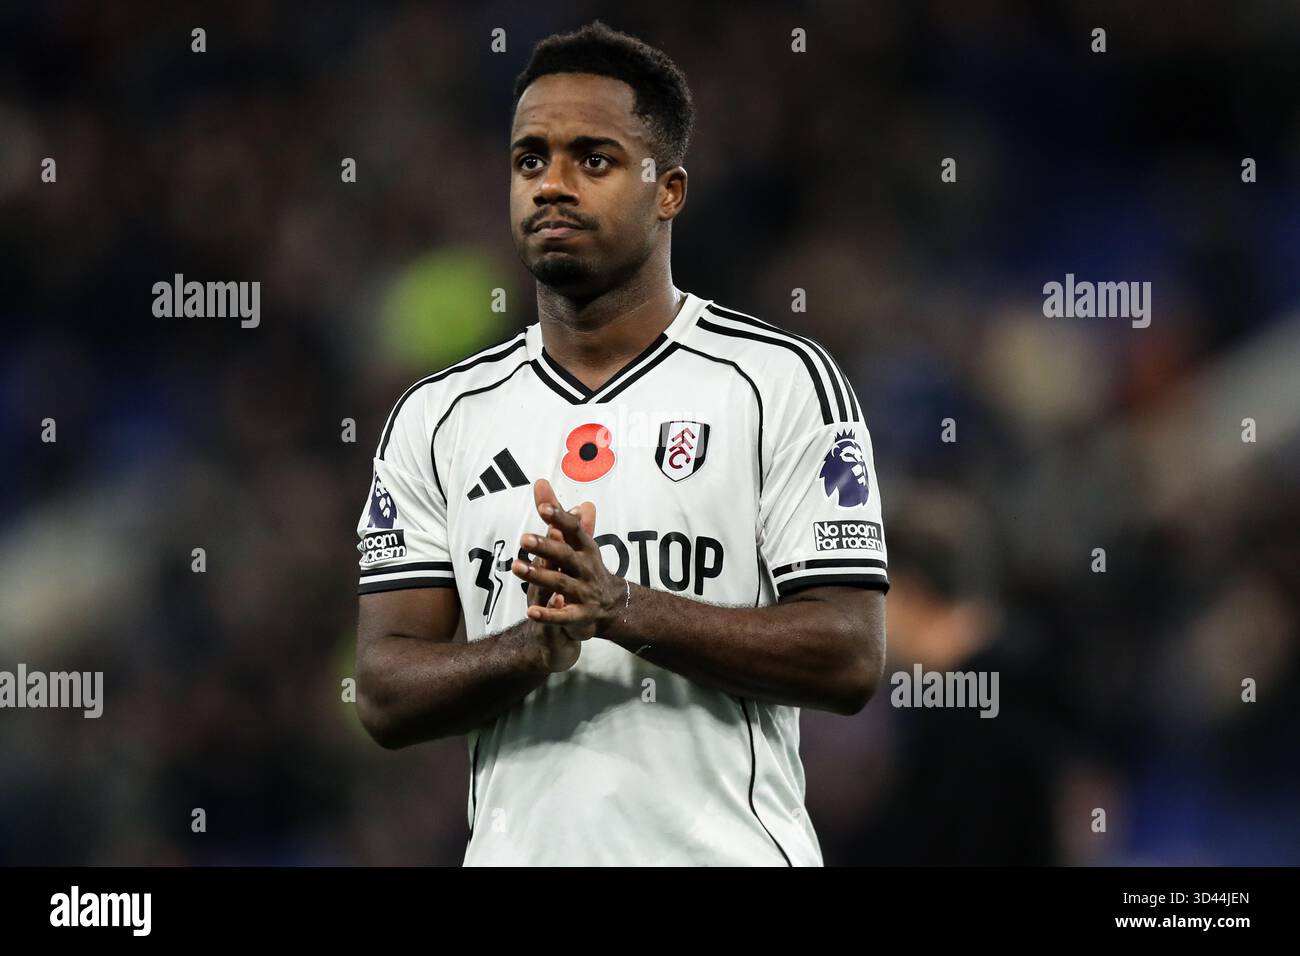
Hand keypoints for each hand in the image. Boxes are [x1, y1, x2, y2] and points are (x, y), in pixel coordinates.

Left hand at [517, 480, 595, 671]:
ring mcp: (584, 591)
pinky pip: (564, 616)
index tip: (542, 508)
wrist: (611, 604)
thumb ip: (555, 513)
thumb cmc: (585, 565)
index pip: (574, 529)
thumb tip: (539, 482)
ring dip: (540, 576)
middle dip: (546, 547)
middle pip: (565, 555)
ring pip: (561, 583)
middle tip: (523, 539)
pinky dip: (549, 615)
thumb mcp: (575, 540)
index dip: (560, 518)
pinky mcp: (581, 615)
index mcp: (585, 547)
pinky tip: (530, 611)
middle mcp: (586, 567)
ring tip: (517, 568)